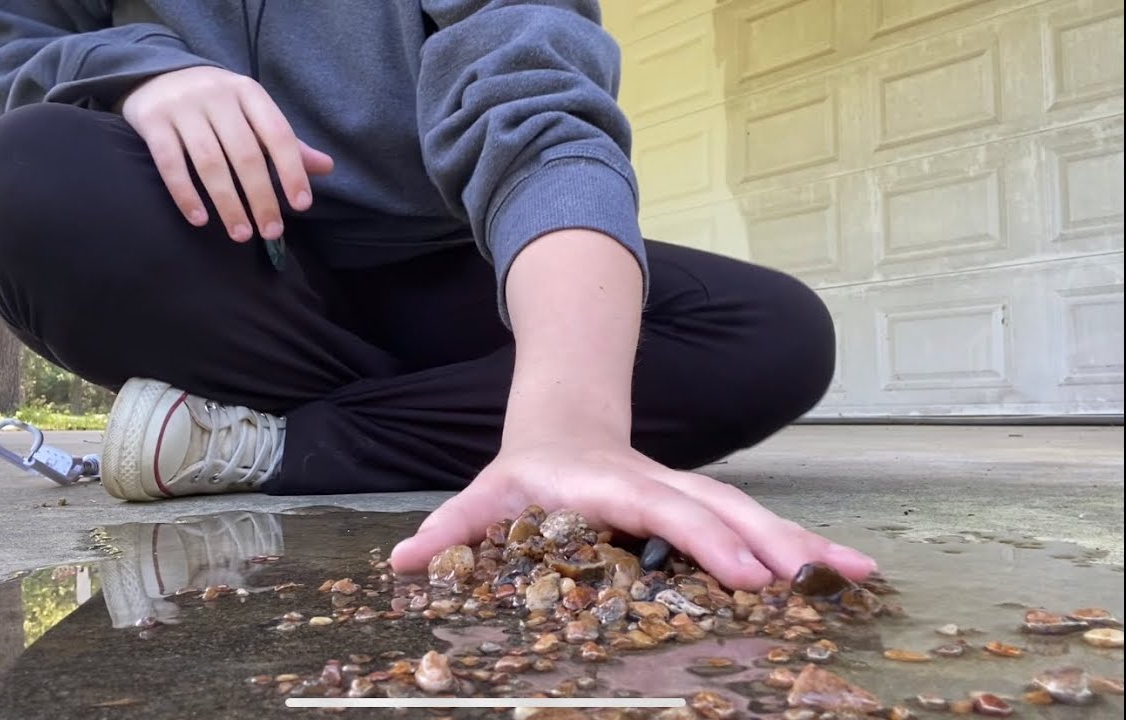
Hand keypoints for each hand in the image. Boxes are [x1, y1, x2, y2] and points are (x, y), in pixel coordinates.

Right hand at [118, 66, 334, 241]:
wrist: (156, 74)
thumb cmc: (217, 105)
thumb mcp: (252, 113)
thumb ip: (286, 143)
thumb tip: (327, 167)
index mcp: (249, 93)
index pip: (278, 134)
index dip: (292, 171)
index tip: (302, 206)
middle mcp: (217, 96)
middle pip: (245, 154)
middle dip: (261, 197)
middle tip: (271, 232)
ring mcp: (183, 108)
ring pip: (210, 163)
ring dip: (228, 203)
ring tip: (241, 234)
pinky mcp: (152, 122)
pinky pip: (170, 164)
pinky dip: (185, 194)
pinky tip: (200, 220)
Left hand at [389, 435, 877, 591]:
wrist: (563, 419)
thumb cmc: (527, 470)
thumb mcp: (487, 496)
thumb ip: (451, 528)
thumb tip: (400, 563)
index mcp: (610, 487)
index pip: (663, 511)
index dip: (703, 539)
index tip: (745, 574)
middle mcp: (659, 485)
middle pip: (724, 509)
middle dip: (776, 544)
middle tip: (824, 583)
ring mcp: (687, 490)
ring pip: (753, 513)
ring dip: (806, 544)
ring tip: (862, 575)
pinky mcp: (704, 501)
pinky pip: (757, 522)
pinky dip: (803, 545)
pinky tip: (845, 570)